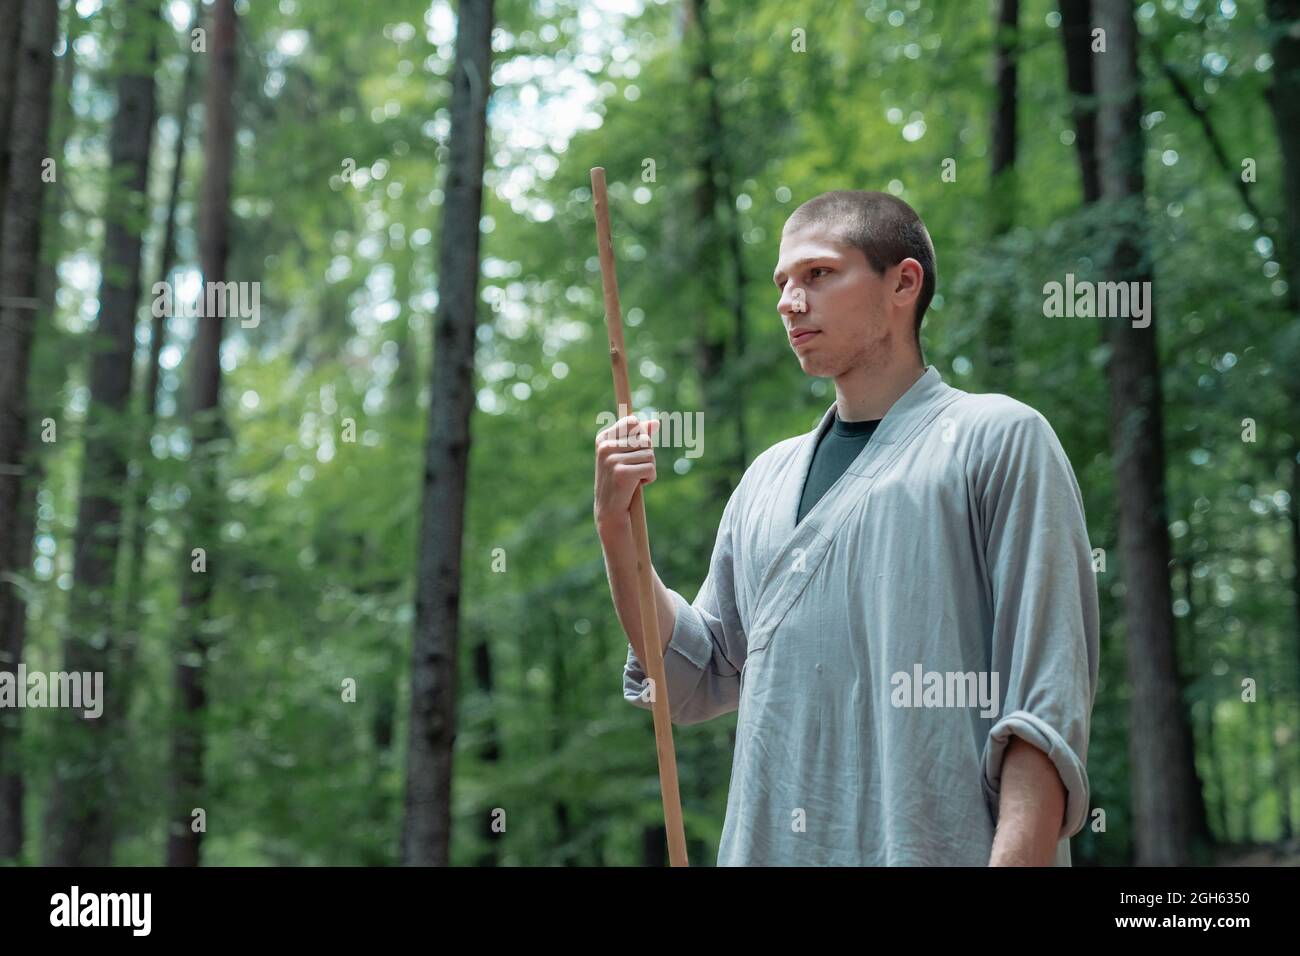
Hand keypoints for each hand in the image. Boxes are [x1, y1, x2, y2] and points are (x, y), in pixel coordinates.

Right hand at [594, 414, 658, 529]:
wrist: (610, 510)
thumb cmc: (620, 481)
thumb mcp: (626, 456)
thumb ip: (639, 437)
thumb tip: (656, 422)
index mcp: (603, 439)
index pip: (633, 422)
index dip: (641, 435)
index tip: (634, 451)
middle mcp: (605, 447)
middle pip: (645, 439)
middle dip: (647, 455)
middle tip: (635, 469)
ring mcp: (612, 459)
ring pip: (650, 454)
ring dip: (649, 468)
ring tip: (635, 479)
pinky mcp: (622, 473)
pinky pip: (651, 468)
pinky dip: (650, 478)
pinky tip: (637, 486)